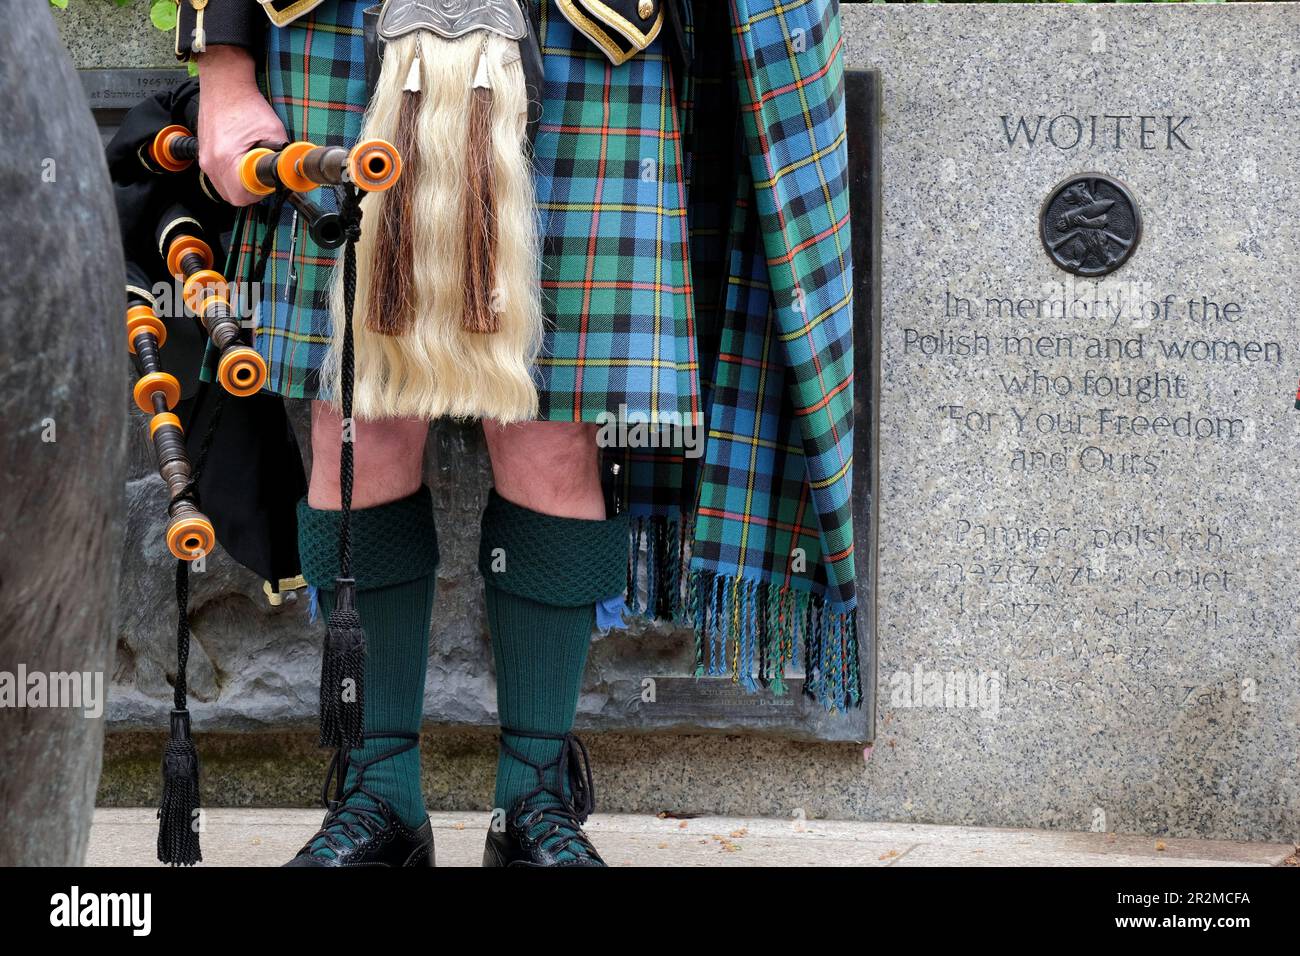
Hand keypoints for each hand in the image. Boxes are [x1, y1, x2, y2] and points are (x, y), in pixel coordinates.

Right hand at [195, 46, 287, 205]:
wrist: (224, 83)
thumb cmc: (245, 102)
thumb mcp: (274, 131)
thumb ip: (283, 155)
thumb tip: (291, 171)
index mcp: (225, 158)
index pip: (241, 197)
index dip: (259, 193)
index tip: (267, 182)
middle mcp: (210, 161)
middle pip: (232, 196)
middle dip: (250, 191)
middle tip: (262, 177)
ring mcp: (204, 158)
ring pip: (224, 187)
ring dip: (240, 183)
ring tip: (252, 165)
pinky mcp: (203, 153)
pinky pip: (218, 175)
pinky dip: (231, 173)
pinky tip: (242, 158)